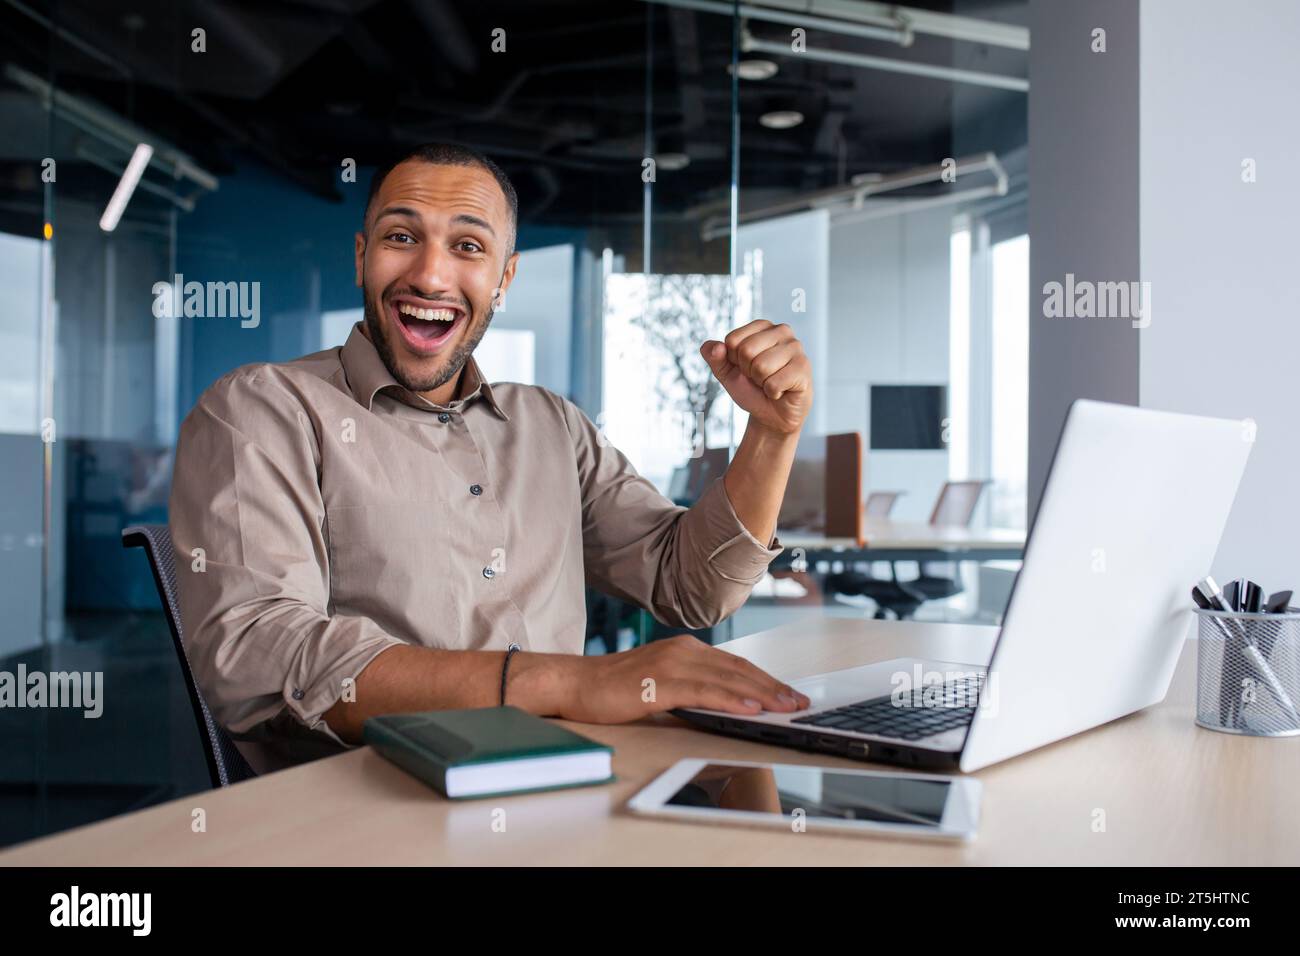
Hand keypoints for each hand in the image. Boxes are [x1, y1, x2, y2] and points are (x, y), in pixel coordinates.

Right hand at [559, 634, 810, 723]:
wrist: (575, 683)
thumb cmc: (614, 688)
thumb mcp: (661, 683)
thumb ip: (691, 687)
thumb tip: (725, 705)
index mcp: (686, 650)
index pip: (736, 665)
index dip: (767, 680)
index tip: (791, 694)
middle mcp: (683, 650)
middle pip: (739, 669)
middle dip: (774, 687)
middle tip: (800, 703)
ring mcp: (672, 663)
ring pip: (728, 678)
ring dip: (762, 694)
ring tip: (786, 707)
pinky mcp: (659, 681)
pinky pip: (704, 691)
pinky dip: (731, 699)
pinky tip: (750, 708)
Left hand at [701, 320, 811, 434]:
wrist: (772, 414)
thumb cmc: (752, 388)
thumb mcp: (726, 373)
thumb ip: (714, 357)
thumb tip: (715, 347)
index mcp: (762, 326)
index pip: (732, 340)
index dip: (734, 360)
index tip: (746, 367)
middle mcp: (782, 331)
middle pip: (746, 350)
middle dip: (748, 372)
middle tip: (760, 377)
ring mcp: (796, 347)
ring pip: (761, 367)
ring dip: (761, 383)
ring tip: (771, 383)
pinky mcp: (804, 367)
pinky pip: (774, 383)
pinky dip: (773, 393)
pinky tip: (782, 390)